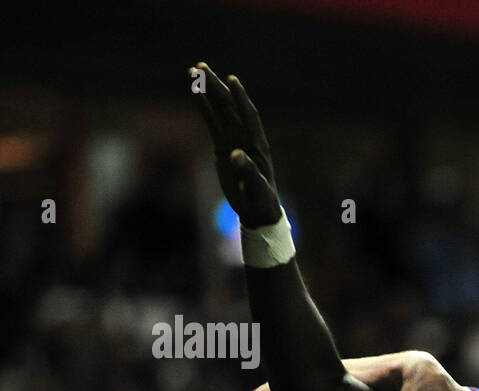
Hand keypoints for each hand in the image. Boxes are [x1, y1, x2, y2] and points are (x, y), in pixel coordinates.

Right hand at [190, 61, 281, 227]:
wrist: (256, 209)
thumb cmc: (260, 200)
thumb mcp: (255, 188)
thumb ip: (246, 171)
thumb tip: (235, 155)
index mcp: (257, 144)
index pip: (249, 115)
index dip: (240, 98)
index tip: (231, 80)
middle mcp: (246, 137)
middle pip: (230, 106)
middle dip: (217, 87)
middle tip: (201, 67)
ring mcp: (234, 139)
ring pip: (220, 110)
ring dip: (208, 91)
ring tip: (193, 71)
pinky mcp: (222, 145)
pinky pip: (212, 122)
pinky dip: (204, 108)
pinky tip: (194, 92)